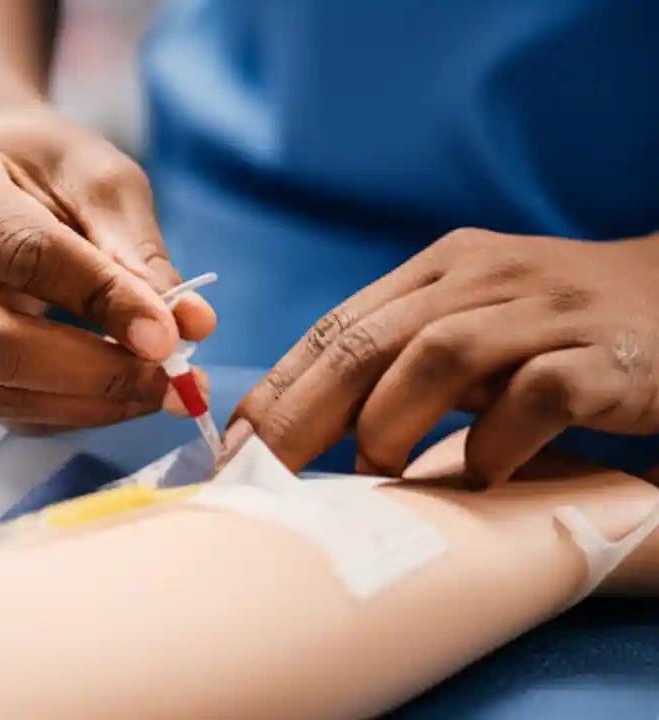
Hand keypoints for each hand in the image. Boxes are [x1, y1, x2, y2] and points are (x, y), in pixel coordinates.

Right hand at [0, 108, 215, 431]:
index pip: (21, 254)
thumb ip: (139, 253)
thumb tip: (190, 327)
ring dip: (84, 405)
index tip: (171, 336)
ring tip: (157, 392)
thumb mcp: (99, 178)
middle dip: (91, 373)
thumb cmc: (42, 164)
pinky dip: (63, 412)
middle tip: (170, 382)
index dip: (100, 301)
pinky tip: (114, 396)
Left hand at [236, 228, 658, 483]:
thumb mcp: (473, 326)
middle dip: (303, 413)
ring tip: (375, 471)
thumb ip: (401, 361)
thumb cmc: (558, 329)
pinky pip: (535, 396)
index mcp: (440, 270)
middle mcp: (484, 279)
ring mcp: (545, 312)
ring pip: (439, 356)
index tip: (234, 444)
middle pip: (368, 342)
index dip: (278, 387)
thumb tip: (308, 430)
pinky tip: (480, 472)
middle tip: (265, 473)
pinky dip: (494, 441)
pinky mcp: (605, 357)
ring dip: (391, 422)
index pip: (338, 327)